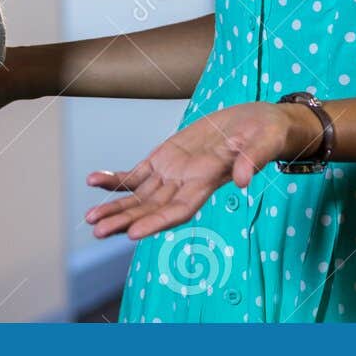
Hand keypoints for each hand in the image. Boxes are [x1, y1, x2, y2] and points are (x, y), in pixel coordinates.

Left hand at [83, 102, 313, 240]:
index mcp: (207, 182)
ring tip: (91, 218)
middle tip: (98, 231)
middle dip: (125, 220)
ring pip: (139, 196)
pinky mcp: (167, 158)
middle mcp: (187, 183)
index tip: (133, 233)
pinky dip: (116, 179)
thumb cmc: (265, 133)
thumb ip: (251, 160)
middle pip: (151, 208)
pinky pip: (137, 173)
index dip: (156, 222)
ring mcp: (174, 172)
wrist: (258, 122)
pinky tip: (94, 181)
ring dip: (115, 206)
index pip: (178, 210)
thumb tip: (243, 181)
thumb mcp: (263, 142)